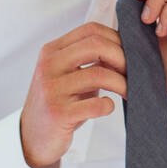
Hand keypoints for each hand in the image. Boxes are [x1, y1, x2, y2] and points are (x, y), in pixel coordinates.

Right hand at [20, 22, 126, 167]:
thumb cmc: (58, 103)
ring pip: (99, 74)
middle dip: (122, 57)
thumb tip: (126, 49)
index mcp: (52, 51)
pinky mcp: (58, 113)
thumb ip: (89, 59)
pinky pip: (95, 104)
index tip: (130, 52)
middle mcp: (49, 66)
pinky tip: (108, 106)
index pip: (90, 30)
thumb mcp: (68, 75)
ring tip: (129, 91)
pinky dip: (109, 105)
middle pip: (96, 45)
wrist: (32, 138)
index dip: (116, 38)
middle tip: (134, 71)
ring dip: (122, 83)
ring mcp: (52, 89)